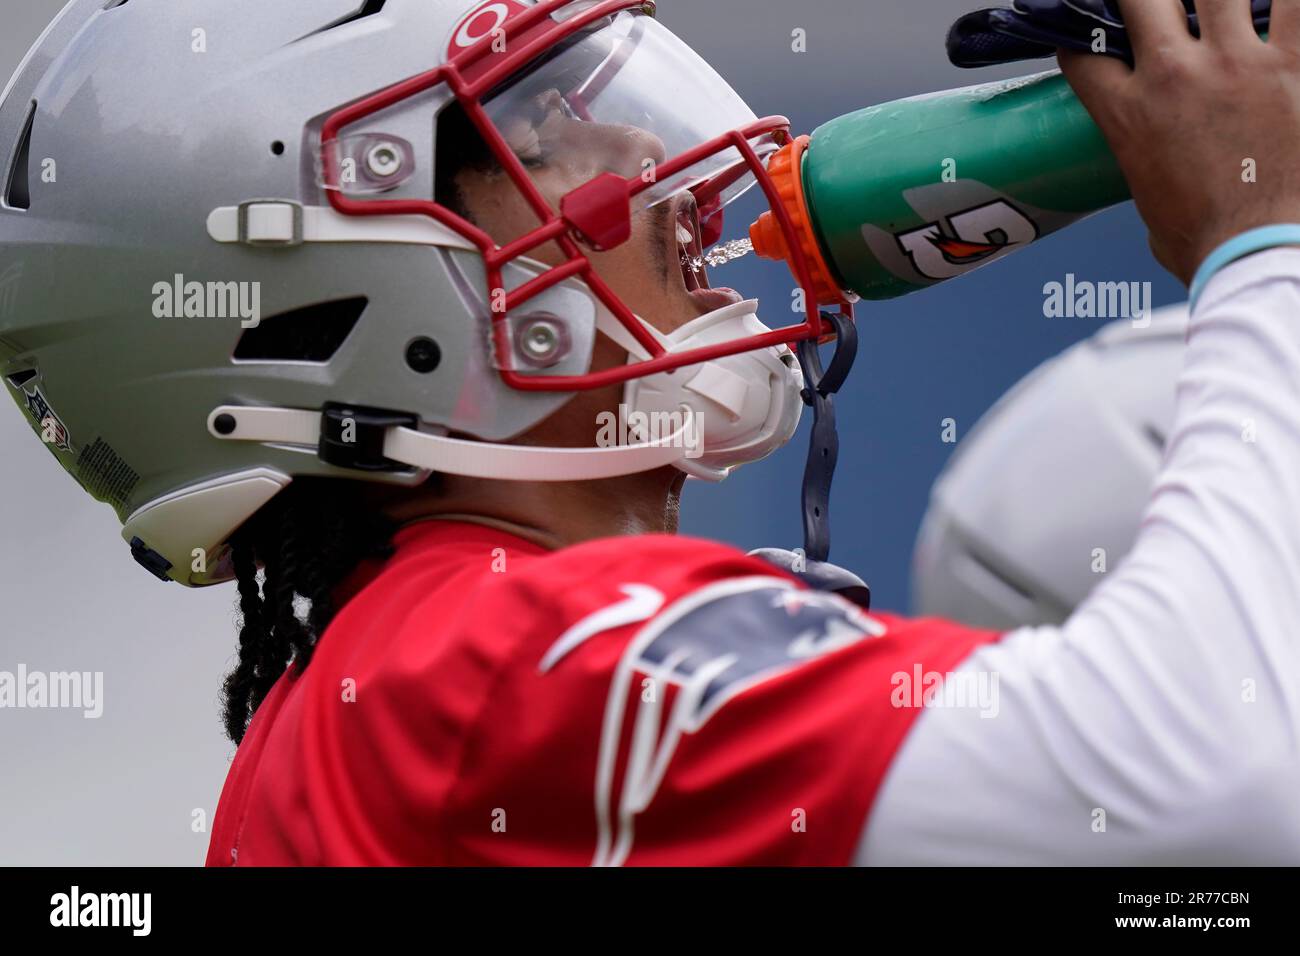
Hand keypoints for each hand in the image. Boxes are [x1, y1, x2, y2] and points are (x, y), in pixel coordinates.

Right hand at [1058, 0, 1299, 283]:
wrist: (1258, 254)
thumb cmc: (1206, 243)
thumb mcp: (1148, 202)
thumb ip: (1150, 167)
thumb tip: (1165, 170)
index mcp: (1129, 115)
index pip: (1084, 54)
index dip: (1081, 40)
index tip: (1090, 39)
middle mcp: (1174, 77)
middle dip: (1143, 0)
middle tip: (1157, 9)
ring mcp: (1237, 64)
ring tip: (1220, 10)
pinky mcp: (1294, 63)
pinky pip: (1291, 5)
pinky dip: (1282, 6)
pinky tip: (1277, 12)